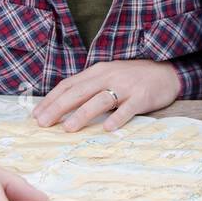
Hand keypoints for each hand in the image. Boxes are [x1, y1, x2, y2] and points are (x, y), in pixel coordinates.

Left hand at [32, 60, 180, 132]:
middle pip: (78, 92)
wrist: (165, 72)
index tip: (36, 114)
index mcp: (96, 72)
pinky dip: (117, 118)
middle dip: (58, 108)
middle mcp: (108, 76)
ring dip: (82, 114)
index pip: (68, 84)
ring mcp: (126, 86)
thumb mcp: (107, 77)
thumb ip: (88, 88)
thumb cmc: (132, 78)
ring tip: (67, 129)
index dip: (51, 99)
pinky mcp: (142, 97)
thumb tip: (62, 107)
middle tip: (43, 123)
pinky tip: (107, 128)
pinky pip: (128, 109)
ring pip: (100, 100)